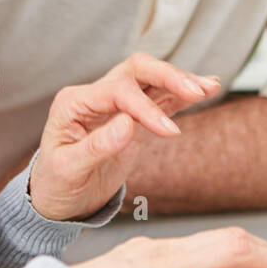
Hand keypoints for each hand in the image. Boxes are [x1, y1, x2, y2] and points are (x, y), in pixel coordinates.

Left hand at [28, 53, 219, 220]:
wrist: (58, 198)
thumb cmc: (57, 184)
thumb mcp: (68, 170)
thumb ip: (97, 146)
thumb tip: (127, 124)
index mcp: (74, 102)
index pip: (117, 91)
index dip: (146, 108)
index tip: (171, 132)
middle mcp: (95, 95)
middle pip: (136, 70)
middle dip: (168, 76)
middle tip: (196, 90)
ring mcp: (116, 104)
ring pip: (152, 79)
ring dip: (180, 81)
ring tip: (209, 87)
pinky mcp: (133, 117)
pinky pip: (160, 99)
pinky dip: (181, 95)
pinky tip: (206, 90)